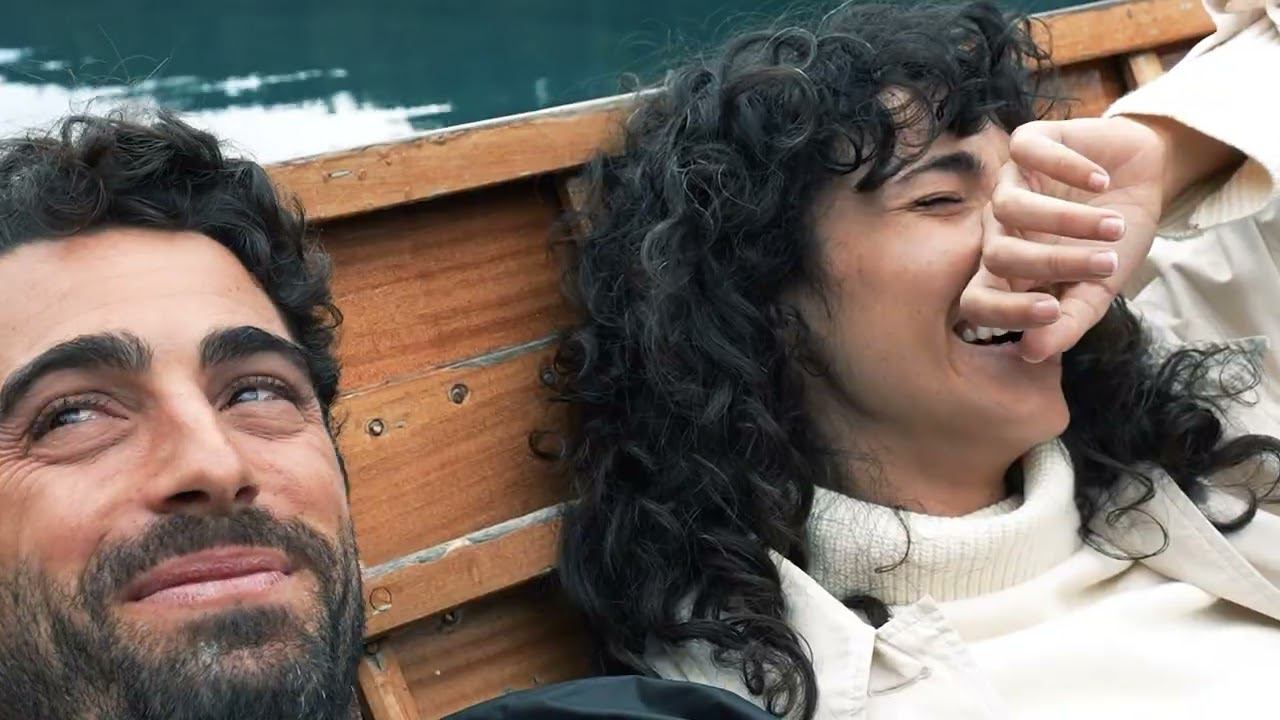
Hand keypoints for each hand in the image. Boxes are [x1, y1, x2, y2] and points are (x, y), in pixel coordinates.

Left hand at [961, 117, 1165, 361]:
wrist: (1143, 177)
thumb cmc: (1113, 240)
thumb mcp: (1100, 288)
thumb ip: (1068, 322)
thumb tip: (1031, 353)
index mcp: (1008, 270)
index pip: (977, 300)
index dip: (1003, 312)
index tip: (1051, 312)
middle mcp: (999, 227)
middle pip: (997, 255)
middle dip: (1054, 263)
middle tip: (1107, 266)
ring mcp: (1010, 183)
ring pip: (1009, 206)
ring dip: (1066, 220)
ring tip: (1113, 228)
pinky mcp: (1029, 144)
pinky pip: (1027, 153)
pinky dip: (1066, 168)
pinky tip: (1100, 181)